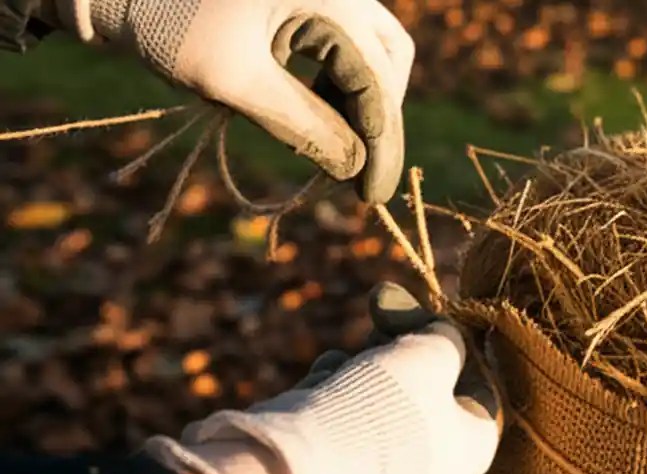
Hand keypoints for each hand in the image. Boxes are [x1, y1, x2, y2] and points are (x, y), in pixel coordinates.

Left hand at [52, 0, 412, 202]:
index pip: (376, 77)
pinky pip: (347, 43)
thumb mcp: (234, 80)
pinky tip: (321, 114)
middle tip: (364, 178)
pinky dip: (342, 83)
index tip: (371, 196)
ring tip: (340, 149)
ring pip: (375, 50)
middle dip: (379, 121)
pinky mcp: (309, 0)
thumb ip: (301, 124)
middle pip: (390, 59)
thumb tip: (355, 167)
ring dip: (364, 103)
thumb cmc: (170, 24)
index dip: (380, 143)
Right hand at [146, 284, 500, 473]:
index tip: (428, 310)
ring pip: (380, 398)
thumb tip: (442, 331)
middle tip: (377, 301)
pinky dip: (332, 392)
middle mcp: (437, 470)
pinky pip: (344, 421)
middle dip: (399, 341)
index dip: (453, 338)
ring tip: (341, 360)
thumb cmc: (385, 410)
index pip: (479, 382)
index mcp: (474, 449)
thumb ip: (444, 334)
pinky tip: (317, 384)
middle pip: (427, 386)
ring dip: (361, 364)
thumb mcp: (430, 354)